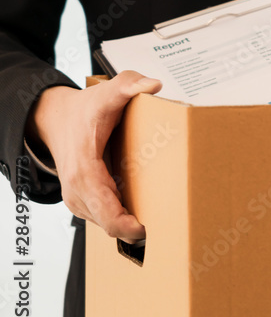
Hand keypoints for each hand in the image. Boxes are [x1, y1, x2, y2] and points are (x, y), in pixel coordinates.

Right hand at [26, 71, 161, 242]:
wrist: (57, 119)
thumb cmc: (84, 109)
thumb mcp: (107, 92)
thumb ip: (130, 85)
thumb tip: (153, 85)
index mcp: (85, 170)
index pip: (105, 210)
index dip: (126, 225)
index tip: (147, 229)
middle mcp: (78, 190)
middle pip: (109, 225)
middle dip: (135, 231)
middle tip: (166, 231)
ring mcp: (79, 198)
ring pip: (107, 224)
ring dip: (130, 226)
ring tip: (160, 223)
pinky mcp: (84, 201)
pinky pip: (105, 217)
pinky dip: (123, 218)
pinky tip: (143, 213)